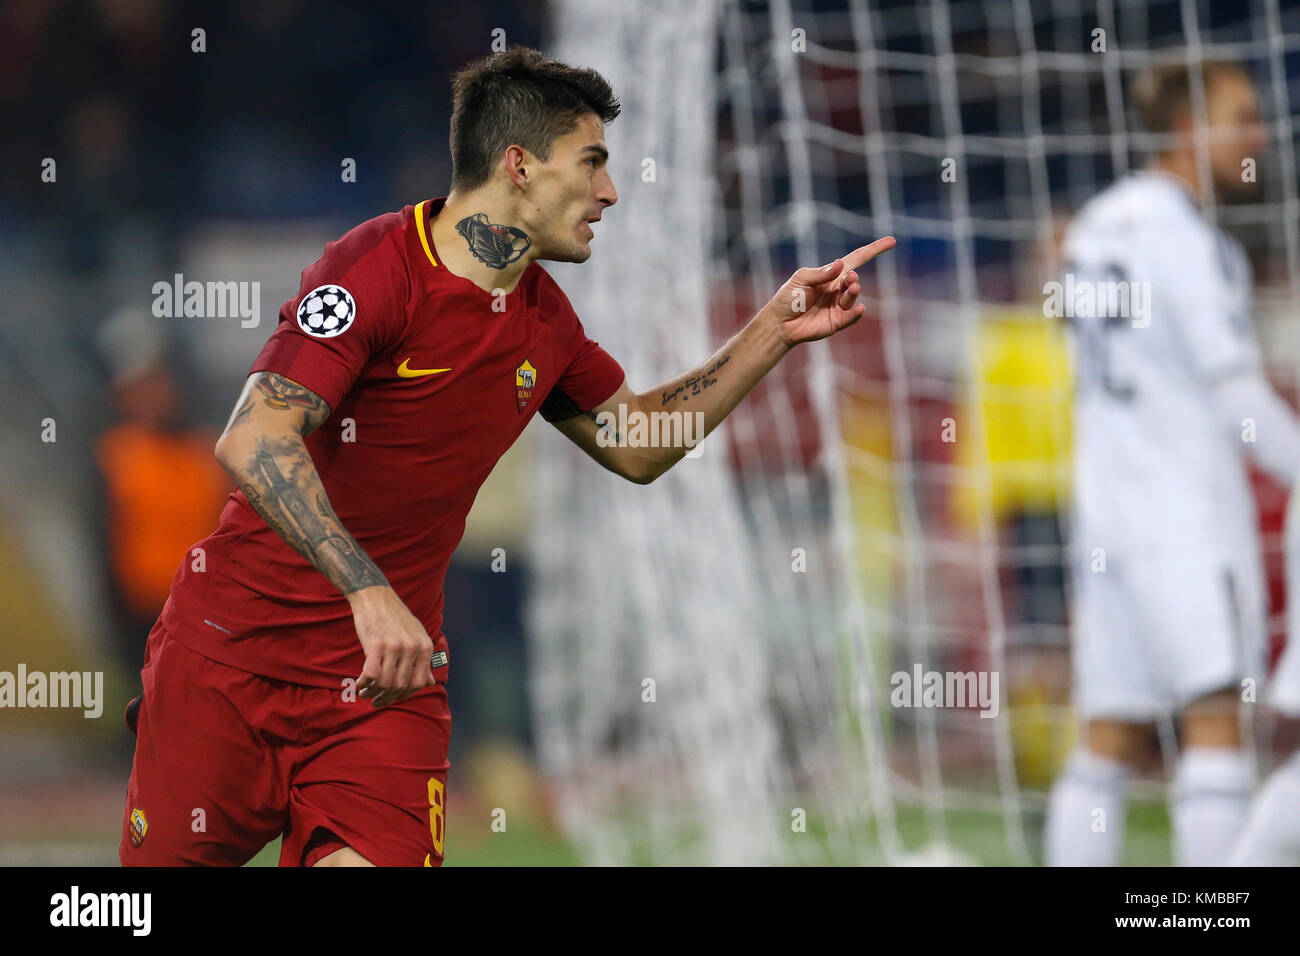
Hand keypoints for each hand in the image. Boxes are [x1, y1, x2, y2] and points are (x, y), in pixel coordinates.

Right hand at [348, 586, 435, 706]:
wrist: (375, 596)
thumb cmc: (395, 618)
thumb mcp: (417, 636)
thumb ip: (423, 660)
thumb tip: (430, 683)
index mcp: (425, 647)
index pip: (418, 683)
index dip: (404, 695)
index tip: (393, 698)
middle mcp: (413, 648)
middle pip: (401, 686)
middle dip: (387, 698)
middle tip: (376, 702)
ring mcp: (395, 646)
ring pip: (385, 683)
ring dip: (372, 693)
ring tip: (365, 693)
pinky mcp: (376, 644)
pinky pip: (370, 674)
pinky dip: (363, 683)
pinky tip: (359, 683)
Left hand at [764, 237, 895, 346]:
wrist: (780, 323)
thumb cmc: (788, 298)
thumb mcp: (801, 279)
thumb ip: (820, 273)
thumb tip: (840, 264)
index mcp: (831, 275)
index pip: (857, 259)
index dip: (874, 250)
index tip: (891, 241)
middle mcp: (838, 289)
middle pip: (854, 280)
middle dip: (854, 279)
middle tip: (850, 279)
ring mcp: (838, 306)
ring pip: (853, 297)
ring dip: (853, 292)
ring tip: (852, 288)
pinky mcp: (837, 322)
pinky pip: (851, 317)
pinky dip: (856, 313)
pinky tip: (859, 308)